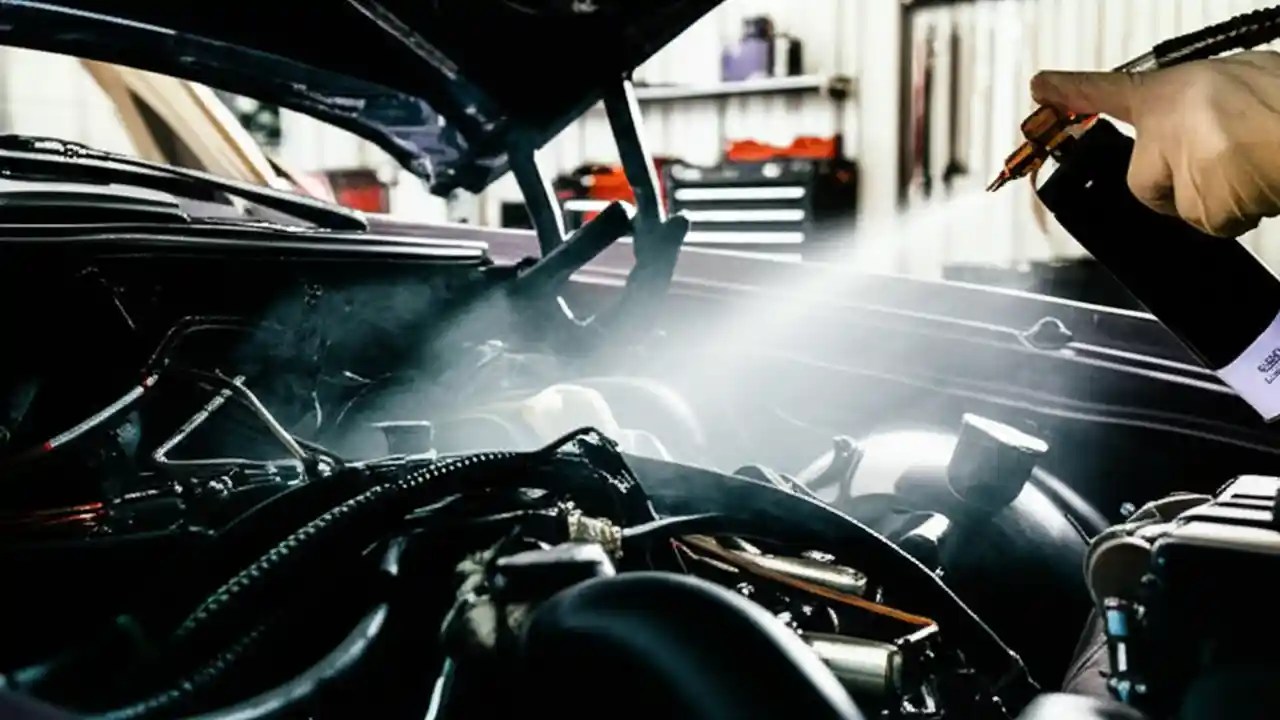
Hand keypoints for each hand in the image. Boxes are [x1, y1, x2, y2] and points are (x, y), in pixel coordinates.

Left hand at [1031, 50, 1279, 236]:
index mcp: (1164, 96)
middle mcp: (1159, 140)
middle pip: (1149, 183)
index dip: (1070, 91)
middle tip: (1225, 158)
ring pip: (1191, 205)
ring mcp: (1178, 181)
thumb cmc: (1279, 99)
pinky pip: (1221, 222)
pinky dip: (1244, 207)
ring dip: (1223, 193)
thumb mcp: (1238, 75)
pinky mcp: (1203, 213)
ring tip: (1257, 159)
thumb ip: (1203, 103)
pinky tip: (1264, 179)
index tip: (1043, 88)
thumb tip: (1208, 121)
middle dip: (1179, 182)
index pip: (1102, 92)